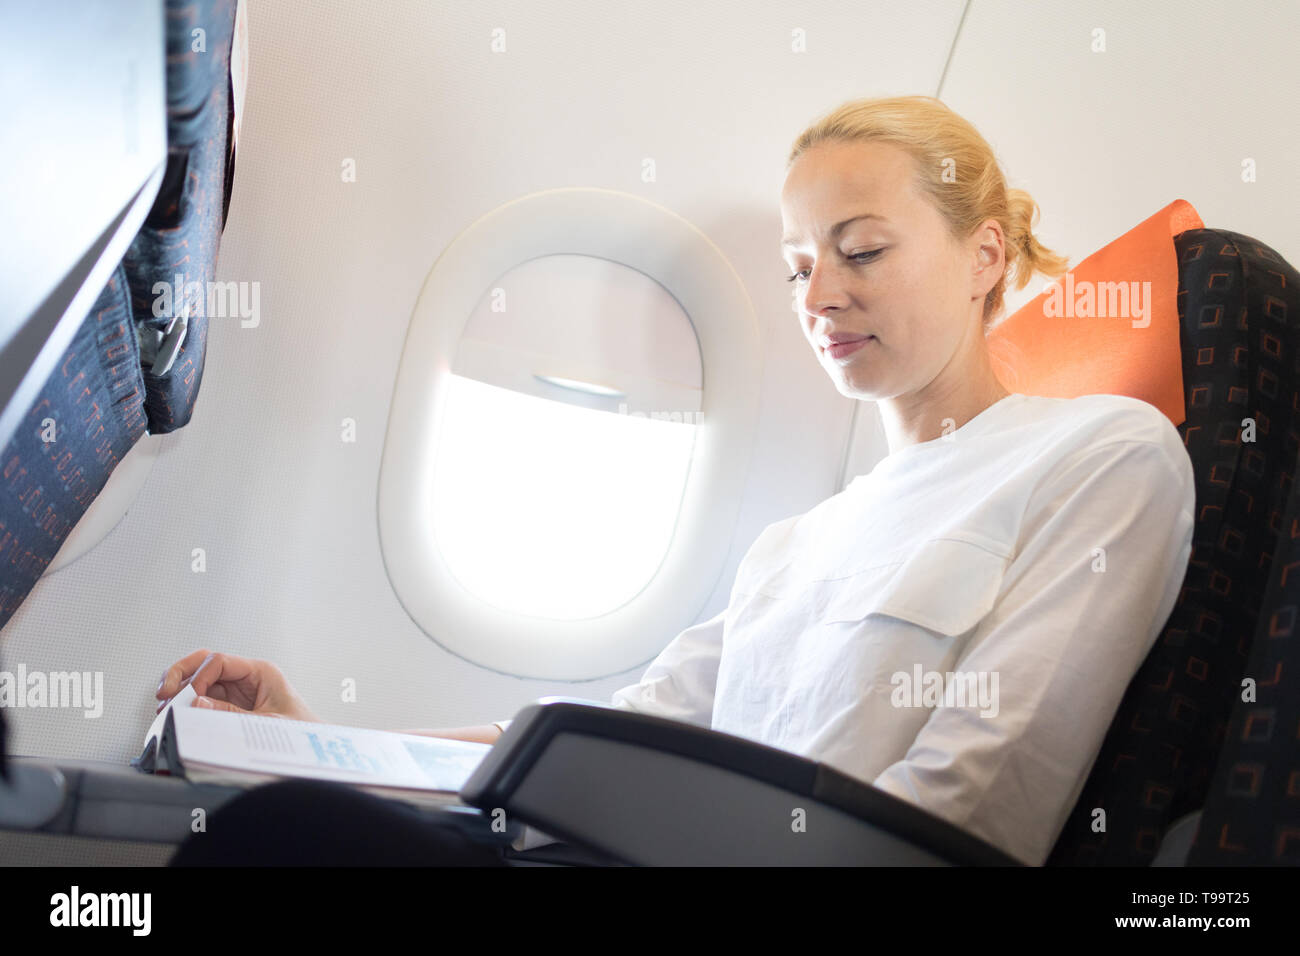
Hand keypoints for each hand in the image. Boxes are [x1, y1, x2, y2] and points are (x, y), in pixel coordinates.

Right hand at [155, 649, 320, 721]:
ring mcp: (236, 690)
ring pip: (199, 679)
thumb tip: (198, 703)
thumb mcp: (266, 723)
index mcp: (260, 672)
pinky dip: (187, 703)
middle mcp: (246, 677)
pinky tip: (176, 713)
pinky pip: (203, 697)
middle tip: (163, 693)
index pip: (218, 662)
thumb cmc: (300, 731)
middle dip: (180, 673)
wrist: (314, 748)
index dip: (198, 678)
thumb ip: (230, 714)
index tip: (188, 699)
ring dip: (179, 689)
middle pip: (204, 662)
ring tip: (164, 706)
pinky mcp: (230, 705)